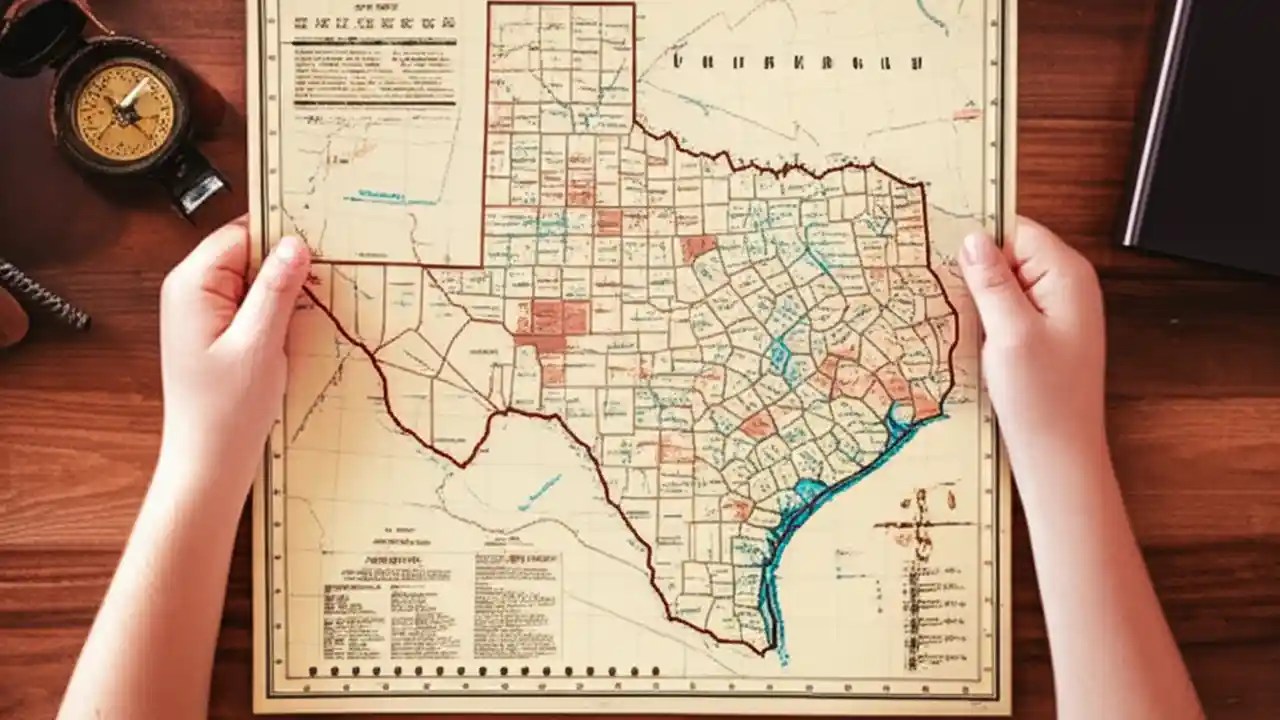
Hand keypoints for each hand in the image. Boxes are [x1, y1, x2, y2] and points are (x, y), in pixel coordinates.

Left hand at [158, 217, 309, 493]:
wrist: (208, 462)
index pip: (241, 234)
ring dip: (285, 291)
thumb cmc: (225, 412)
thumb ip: (276, 289)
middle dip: (286, 264)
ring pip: (255, 279)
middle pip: (248, 253)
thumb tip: (295, 244)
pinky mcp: (218, 330)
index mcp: (192, 285)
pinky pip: (253, 304)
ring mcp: (203, 311)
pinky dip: (278, 311)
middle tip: (324, 281)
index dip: (281, 236)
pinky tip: (295, 330)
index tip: (321, 242)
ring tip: (309, 311)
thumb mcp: (258, 345)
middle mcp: (191, 291)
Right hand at [958, 217, 1106, 471]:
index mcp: (1067, 276)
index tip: (941, 248)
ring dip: (976, 296)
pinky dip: (984, 316)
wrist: (1059, 454)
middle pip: (1009, 254)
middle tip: (942, 288)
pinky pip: (1006, 308)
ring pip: (1003, 283)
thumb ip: (992, 282)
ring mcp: (1055, 311)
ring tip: (955, 316)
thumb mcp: (1011, 333)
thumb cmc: (1043, 399)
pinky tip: (968, 335)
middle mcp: (1065, 286)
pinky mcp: (1041, 333)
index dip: (979, 238)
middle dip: (975, 269)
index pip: (1016, 231)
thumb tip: (973, 239)